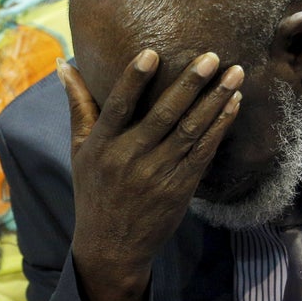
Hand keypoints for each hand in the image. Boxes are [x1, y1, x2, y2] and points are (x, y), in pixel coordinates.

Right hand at [61, 51, 243, 300]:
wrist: (112, 247)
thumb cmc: (94, 191)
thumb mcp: (79, 150)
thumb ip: (79, 105)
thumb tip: (65, 63)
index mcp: (102, 146)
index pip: (118, 107)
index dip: (134, 80)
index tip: (151, 53)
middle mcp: (129, 159)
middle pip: (163, 116)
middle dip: (190, 84)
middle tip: (213, 56)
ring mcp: (157, 175)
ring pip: (190, 132)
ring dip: (215, 101)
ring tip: (236, 74)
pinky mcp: (179, 189)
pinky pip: (203, 153)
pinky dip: (220, 128)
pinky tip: (233, 105)